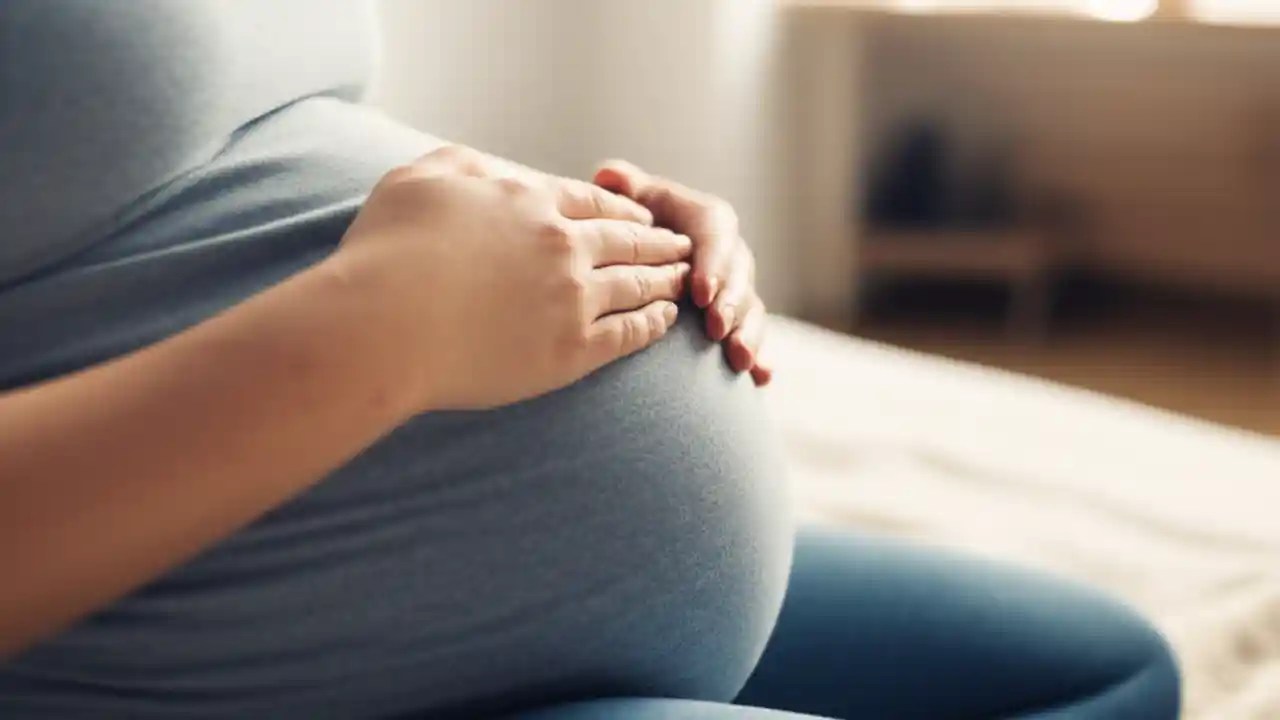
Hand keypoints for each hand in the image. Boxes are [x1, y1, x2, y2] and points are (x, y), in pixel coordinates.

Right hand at [331, 145, 693, 411]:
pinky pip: (630, 333)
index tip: (643, 217)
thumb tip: (490, 173)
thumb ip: (463, 166)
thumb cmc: (386, 251)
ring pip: (637, 285)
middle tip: (684, 244)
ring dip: (667, 279)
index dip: (623, 211)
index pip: (593, 203)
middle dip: (661, 242)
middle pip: (628, 241)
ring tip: (686, 280)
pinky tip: (667, 319)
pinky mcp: (570, 352)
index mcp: (530, 200)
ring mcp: (572, 299)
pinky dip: (654, 323)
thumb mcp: (418, 178)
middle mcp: (562, 245)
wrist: (382, 326)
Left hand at [594, 161, 771, 385]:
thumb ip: (622, 192)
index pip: (715, 231)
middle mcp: (724, 252)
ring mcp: (733, 287)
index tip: (699, 291)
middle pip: (739, 271)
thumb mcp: (625, 205)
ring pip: (750, 306)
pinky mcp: (734, 319)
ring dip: (748, 332)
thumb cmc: (627, 227)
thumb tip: (609, 175)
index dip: (712, 261)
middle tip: (716, 328)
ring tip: (736, 358)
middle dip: (732, 301)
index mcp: (702, 218)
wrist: (629, 260)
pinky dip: (761, 356)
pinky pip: (752, 336)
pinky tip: (760, 377)